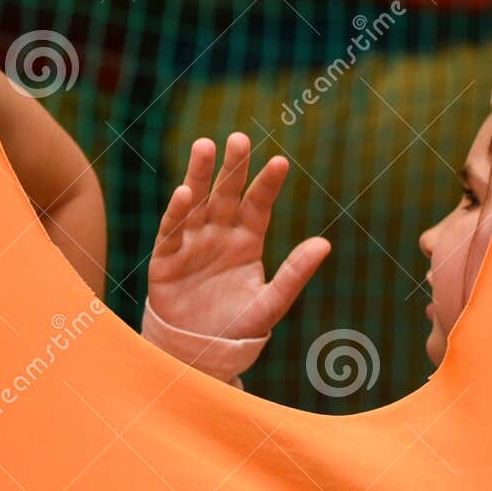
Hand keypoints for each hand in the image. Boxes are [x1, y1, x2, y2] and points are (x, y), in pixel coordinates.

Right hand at [147, 132, 328, 340]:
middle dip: (232, 166)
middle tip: (239, 138)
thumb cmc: (236, 327)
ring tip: (204, 146)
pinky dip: (177, 212)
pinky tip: (184, 192)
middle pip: (226, 192)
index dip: (267, 184)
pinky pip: (172, 230)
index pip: (258, 204)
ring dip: (199, 174)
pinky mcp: (166, 256)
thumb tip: (324, 243)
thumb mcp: (270, 303)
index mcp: (247, 239)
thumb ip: (294, 274)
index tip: (280, 162)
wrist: (198, 352)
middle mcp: (219, 233)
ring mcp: (192, 241)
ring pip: (196, 201)